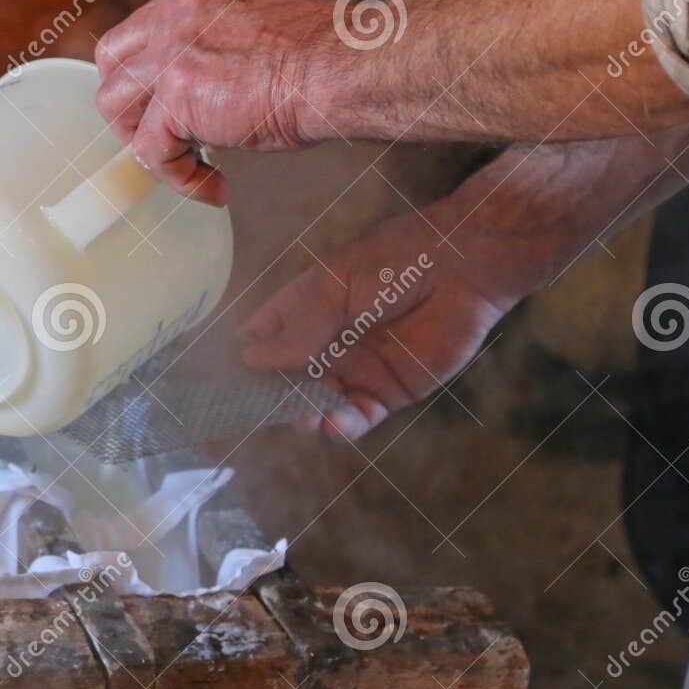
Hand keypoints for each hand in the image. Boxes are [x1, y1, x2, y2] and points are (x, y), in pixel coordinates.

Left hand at [95, 0, 334, 203]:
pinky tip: (215, 186)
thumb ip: (222, 52)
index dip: (140, 80)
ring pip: (116, 109)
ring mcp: (171, 54)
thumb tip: (208, 97)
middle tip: (168, 142)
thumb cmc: (325, 59)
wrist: (344, 67)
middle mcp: (177, 17)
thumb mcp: (261, 38)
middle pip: (110, 66)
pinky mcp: (177, 96)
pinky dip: (180, 179)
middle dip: (131, 112)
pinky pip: (151, 152)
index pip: (137, 35)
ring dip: (147, 145)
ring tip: (189, 167)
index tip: (162, 111)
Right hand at [237, 206, 521, 441]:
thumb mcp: (333, 288)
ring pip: (317, 403)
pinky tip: (334, 424)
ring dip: (305, 414)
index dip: (244, 353)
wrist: (463, 267)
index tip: (224, 375)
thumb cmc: (395, 261)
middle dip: (270, 394)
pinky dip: (343, 426)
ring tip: (304, 416)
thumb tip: (252, 358)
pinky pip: (357, 417)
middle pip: (285, 378)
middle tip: (260, 406)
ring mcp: (355, 370)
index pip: (263, 335)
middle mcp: (325, 343)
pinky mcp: (387, 392)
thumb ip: (299, 328)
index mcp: (306, 308)